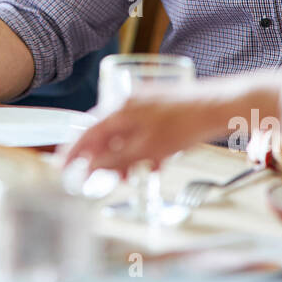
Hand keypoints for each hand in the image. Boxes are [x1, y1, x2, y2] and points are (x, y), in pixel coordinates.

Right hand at [65, 90, 215, 176]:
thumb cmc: (186, 124)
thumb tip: (91, 167)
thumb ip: (116, 159)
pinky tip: (153, 163)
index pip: (88, 132)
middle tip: (101, 178)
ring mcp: (144, 104)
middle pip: (105, 134)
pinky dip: (140, 149)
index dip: (73, 152)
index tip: (62, 167)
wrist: (218, 107)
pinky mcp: (159, 108)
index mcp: (121, 109)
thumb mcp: (147, 149)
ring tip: (129, 175)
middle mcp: (129, 103)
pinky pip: (141, 131)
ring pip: (124, 135)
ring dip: (123, 157)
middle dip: (102, 159)